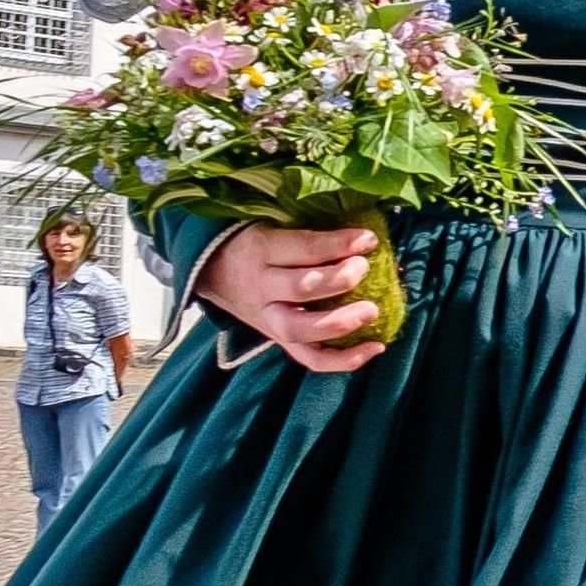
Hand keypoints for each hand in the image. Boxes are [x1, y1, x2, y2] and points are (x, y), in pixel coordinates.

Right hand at [195, 224, 386, 373]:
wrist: (210, 270)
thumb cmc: (254, 242)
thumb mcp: (270, 224)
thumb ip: (307, 229)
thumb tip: (362, 231)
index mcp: (260, 251)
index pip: (302, 248)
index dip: (338, 244)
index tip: (368, 240)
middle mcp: (262, 287)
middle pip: (300, 289)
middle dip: (338, 280)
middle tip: (364, 269)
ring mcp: (268, 319)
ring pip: (300, 330)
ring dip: (339, 323)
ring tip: (372, 311)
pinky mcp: (278, 340)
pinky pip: (309, 358)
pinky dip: (343, 360)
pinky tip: (375, 347)